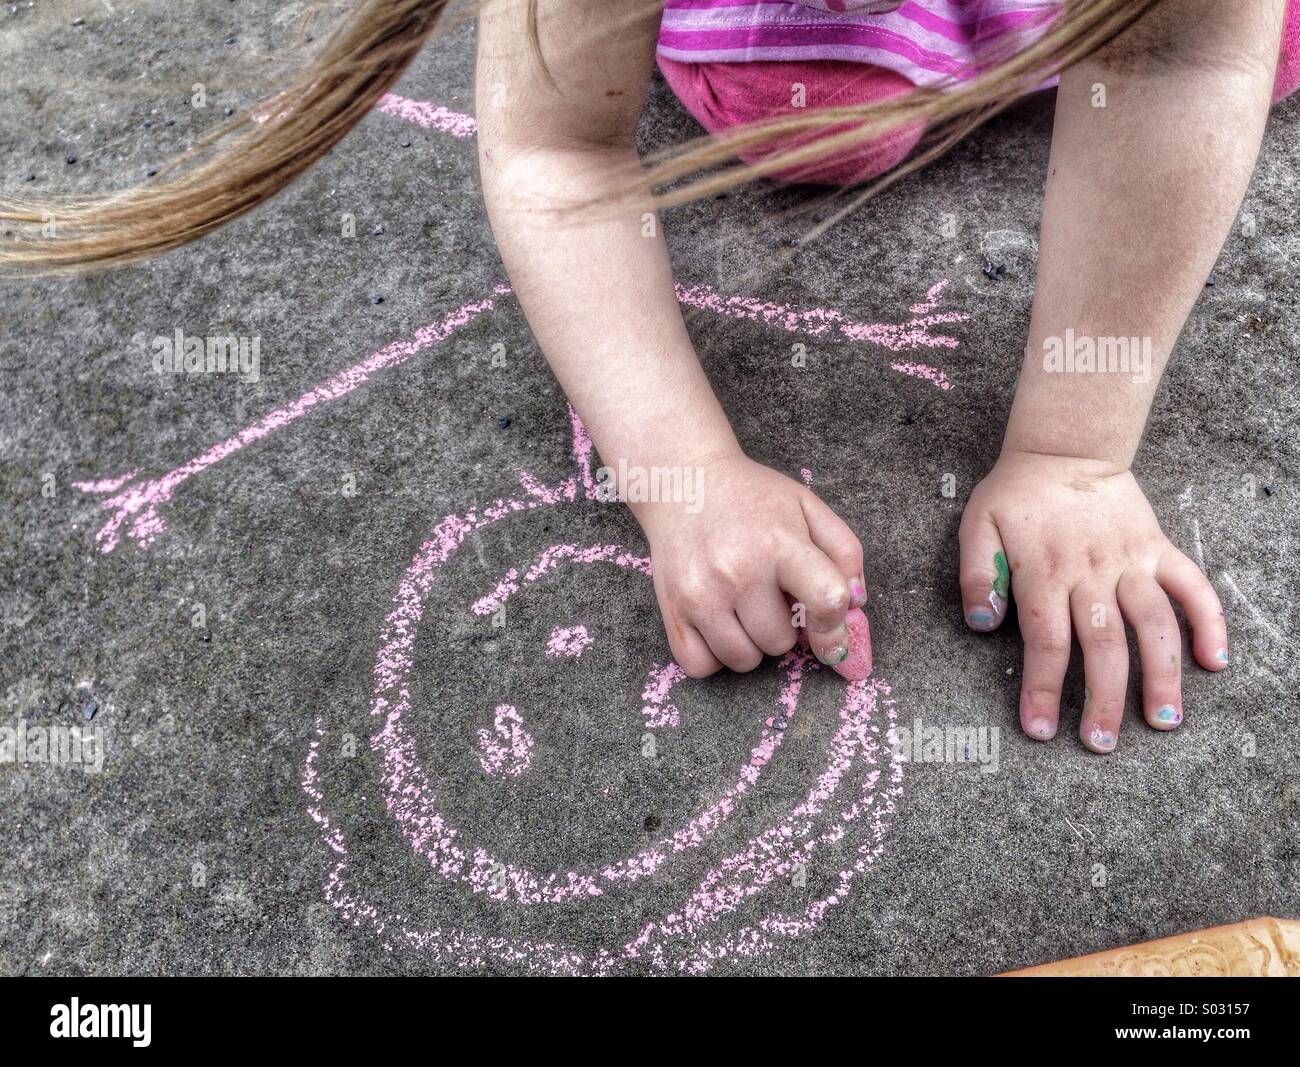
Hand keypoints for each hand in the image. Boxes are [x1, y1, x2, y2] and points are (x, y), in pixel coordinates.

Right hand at [632, 451, 868, 678]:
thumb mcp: (807, 506)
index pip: (825, 601)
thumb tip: (854, 603)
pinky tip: (717, 626)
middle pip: (780, 642)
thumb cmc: (752, 496)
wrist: (682, 480)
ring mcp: (700, 594)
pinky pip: (700, 666)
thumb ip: (845, 551)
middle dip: (783, 628)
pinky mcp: (672, 609)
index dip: (834, 628)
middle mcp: (738, 572)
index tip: (829, 634)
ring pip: (743, 660)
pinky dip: (713, 656)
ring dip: (750, 644)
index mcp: (780, 543)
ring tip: (744, 610)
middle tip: (770, 599)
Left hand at [958, 450, 1228, 752]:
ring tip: (1164, 721)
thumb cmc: (1016, 494)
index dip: (1043, 689)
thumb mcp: (977, 526)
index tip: (1041, 730)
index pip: (1045, 642)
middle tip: (1101, 744)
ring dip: (1162, 674)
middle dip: (1103, 699)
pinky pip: (1192, 586)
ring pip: (1154, 623)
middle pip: (1103, 644)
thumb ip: (977, 575)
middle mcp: (1091, 572)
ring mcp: (1130, 561)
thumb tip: (981, 624)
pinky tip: (1216, 660)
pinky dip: (1210, 621)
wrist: (1065, 447)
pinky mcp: (1158, 549)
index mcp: (1043, 572)